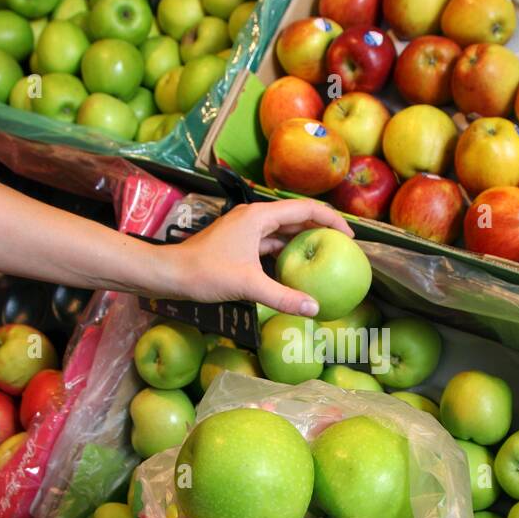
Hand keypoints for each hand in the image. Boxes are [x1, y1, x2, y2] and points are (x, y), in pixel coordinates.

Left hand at [169, 200, 355, 316]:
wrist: (169, 274)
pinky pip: (269, 244)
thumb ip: (282, 296)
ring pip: (282, 231)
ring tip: (325, 257)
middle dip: (321, 230)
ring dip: (303, 242)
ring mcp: (245, 230)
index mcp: (259, 216)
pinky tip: (295, 270)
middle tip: (343, 248)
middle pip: (296, 217)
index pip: (305, 209)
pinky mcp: (239, 244)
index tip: (350, 237)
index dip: (331, 219)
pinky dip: (285, 254)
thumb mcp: (247, 285)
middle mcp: (254, 218)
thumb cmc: (204, 273)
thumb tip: (314, 308)